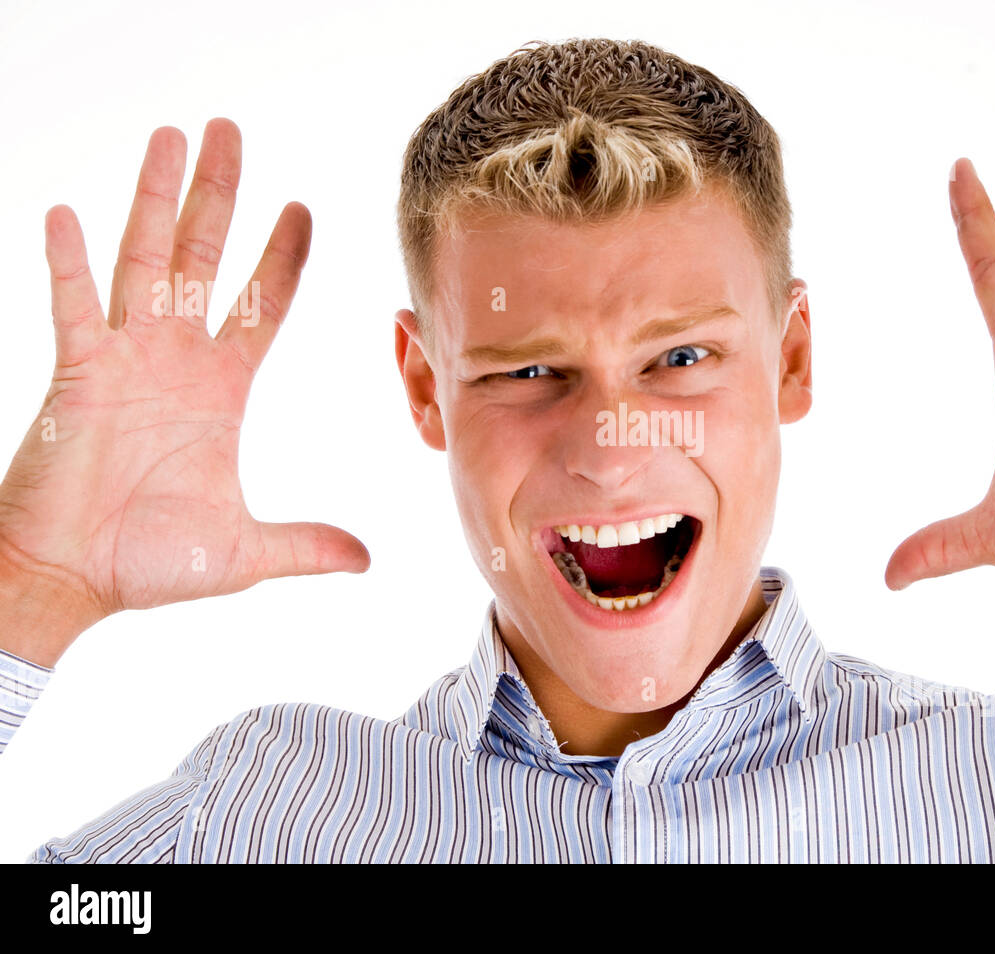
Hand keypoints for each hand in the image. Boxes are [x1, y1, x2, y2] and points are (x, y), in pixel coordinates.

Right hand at [0, 119, 368, 663]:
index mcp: (218, 389)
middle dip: (219, 195)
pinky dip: (68, 264)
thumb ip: (306, 547)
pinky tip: (68, 211)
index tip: (304, 208)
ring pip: (143, 260)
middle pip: (202, 256)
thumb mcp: (246, 551)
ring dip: (156, 199)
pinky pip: (72, 309)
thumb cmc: (147, 562)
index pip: (259, 304)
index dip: (282, 258)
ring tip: (171, 137)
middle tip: (230, 131)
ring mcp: (123, 360)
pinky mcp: (76, 377)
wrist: (74, 581)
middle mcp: (174, 360)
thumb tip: (366, 561)